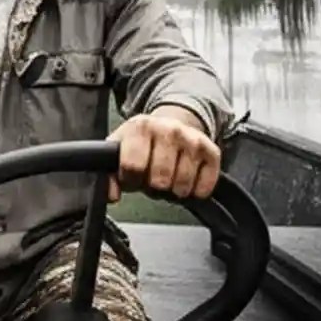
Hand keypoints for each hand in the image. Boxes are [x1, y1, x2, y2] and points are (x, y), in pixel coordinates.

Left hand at [105, 106, 220, 201]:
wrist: (171, 124)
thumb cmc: (143, 143)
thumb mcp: (119, 150)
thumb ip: (108, 174)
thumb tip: (111, 195)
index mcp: (141, 127)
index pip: (133, 166)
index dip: (130, 179)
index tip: (132, 176)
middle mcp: (169, 129)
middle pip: (160, 179)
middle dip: (153, 186)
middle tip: (152, 177)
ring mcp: (192, 139)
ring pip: (182, 185)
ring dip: (173, 190)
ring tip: (168, 177)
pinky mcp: (212, 151)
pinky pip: (204, 187)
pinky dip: (194, 191)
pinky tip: (187, 179)